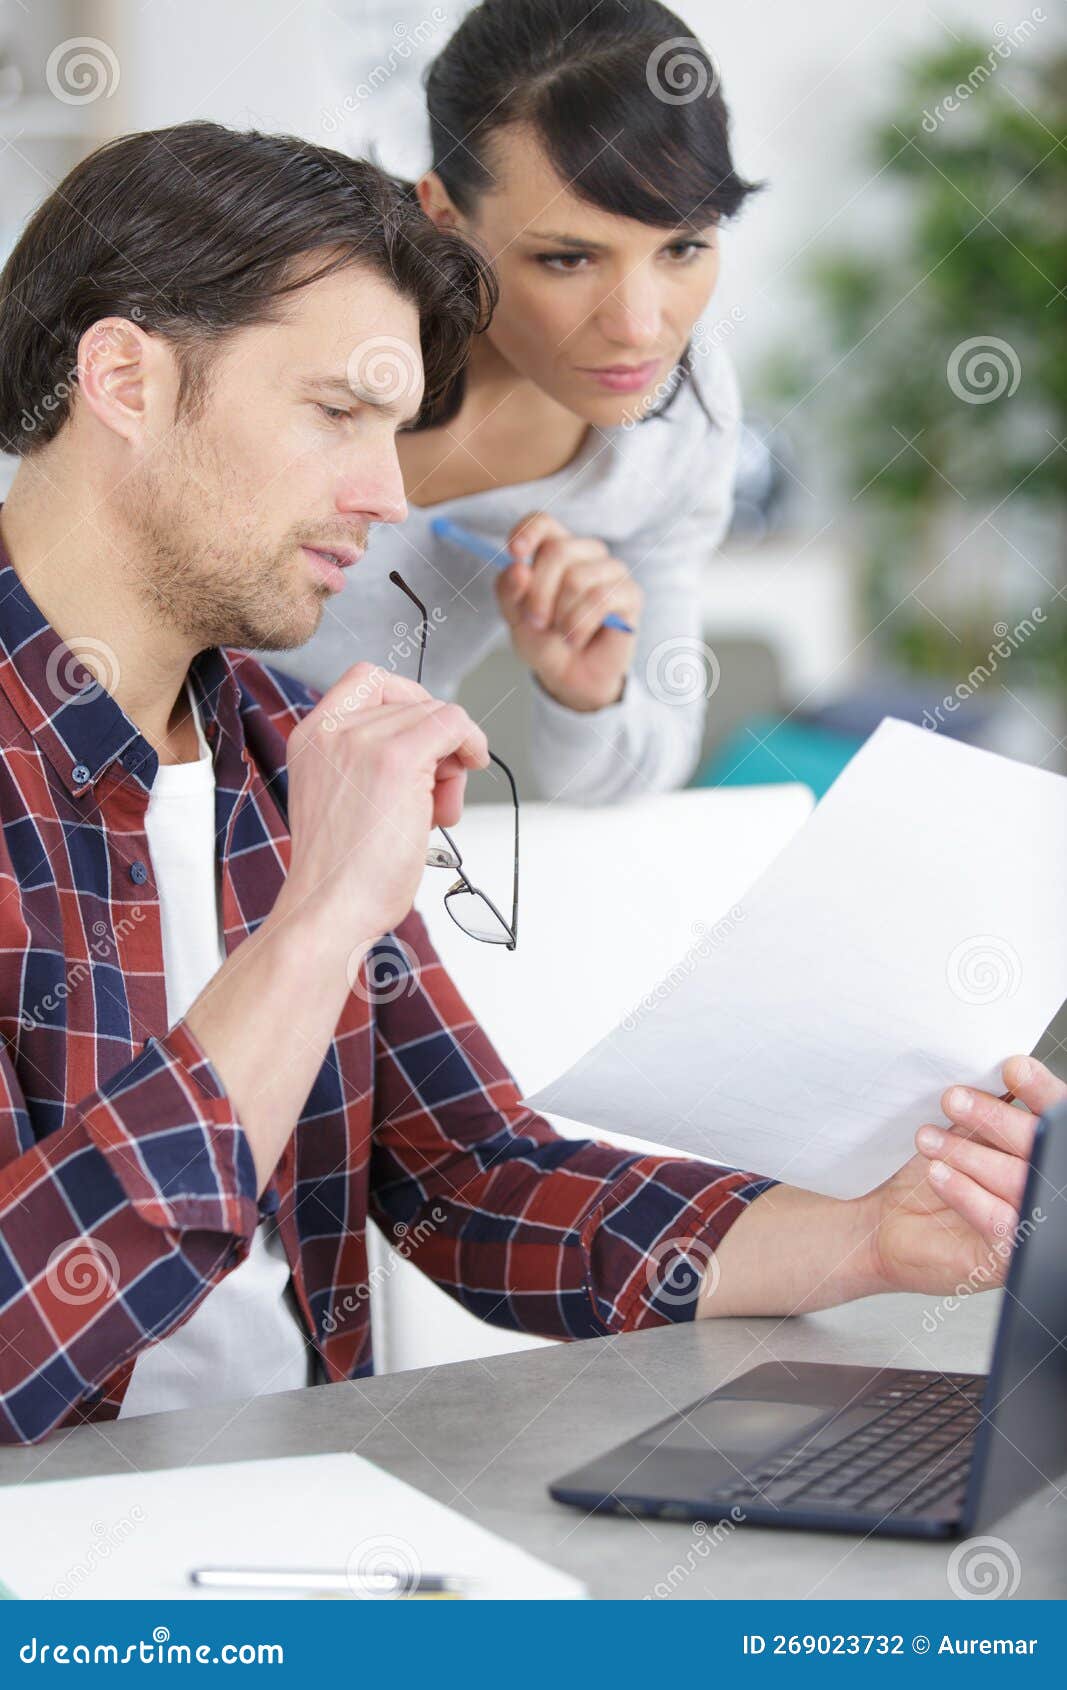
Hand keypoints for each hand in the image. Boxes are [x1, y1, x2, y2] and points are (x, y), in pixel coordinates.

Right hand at [277, 662, 488, 953]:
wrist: (329, 909)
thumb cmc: (344, 872)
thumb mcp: (346, 797)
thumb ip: (375, 761)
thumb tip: (440, 747)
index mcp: (312, 737)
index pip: (368, 681)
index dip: (408, 701)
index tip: (426, 739)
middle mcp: (331, 730)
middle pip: (409, 698)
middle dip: (435, 738)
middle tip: (441, 783)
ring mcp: (361, 741)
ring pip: (435, 712)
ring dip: (452, 755)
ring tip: (439, 807)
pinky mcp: (396, 760)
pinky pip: (452, 723)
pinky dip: (472, 742)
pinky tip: (471, 769)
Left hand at [495, 512, 641, 712]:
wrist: (572, 676)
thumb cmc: (545, 640)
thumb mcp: (516, 618)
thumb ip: (510, 591)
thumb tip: (518, 567)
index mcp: (555, 549)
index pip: (542, 522)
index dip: (527, 532)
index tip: (514, 554)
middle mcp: (586, 553)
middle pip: (557, 550)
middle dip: (538, 593)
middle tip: (535, 622)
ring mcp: (611, 571)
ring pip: (577, 578)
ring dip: (561, 615)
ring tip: (560, 634)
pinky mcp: (630, 594)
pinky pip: (601, 598)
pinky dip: (580, 625)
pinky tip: (575, 639)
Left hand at [701, 1056, 1063, 1319]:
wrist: (884, 1225)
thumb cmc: (928, 1173)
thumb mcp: (959, 1132)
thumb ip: (988, 1108)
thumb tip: (995, 1067)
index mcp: (1044, 1151)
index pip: (1056, 1118)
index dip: (1041, 1091)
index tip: (1012, 1068)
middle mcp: (1047, 1189)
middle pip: (1040, 1147)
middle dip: (995, 1119)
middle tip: (952, 1100)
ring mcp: (1033, 1225)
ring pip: (1019, 1182)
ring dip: (970, 1154)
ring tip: (929, 1139)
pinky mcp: (1007, 1258)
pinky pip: (999, 1222)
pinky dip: (967, 1193)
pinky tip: (939, 1174)